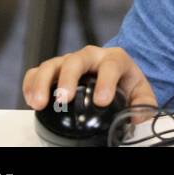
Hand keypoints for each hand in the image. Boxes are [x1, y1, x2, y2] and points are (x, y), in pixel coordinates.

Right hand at [22, 45, 156, 121]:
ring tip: (39, 103)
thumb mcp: (140, 89)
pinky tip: (30, 100)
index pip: (111, 66)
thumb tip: (137, 118)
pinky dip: (31, 84)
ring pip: (52, 64)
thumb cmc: (124, 79)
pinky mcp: (53, 70)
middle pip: (76, 60)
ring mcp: (69, 61)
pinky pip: (37, 72)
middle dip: (68, 79)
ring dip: (43, 82)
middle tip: (63, 99)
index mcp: (114, 59)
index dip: (106, 82)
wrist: (114, 69)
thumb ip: (143, 103)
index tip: (102, 101)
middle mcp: (90, 56)